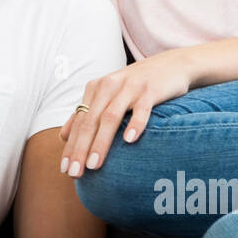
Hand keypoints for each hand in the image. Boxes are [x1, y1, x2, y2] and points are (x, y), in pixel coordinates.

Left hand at [58, 49, 195, 177]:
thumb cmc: (138, 85)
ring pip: (111, 117)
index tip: (64, 170)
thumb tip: (63, 136)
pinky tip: (130, 141)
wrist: (174, 64)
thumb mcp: (109, 94)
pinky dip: (135, 124)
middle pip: (91, 121)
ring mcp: (130, 87)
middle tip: (75, 173)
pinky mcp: (151, 89)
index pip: (79, 121)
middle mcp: (109, 86)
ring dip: (101, 142)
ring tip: (94, 165)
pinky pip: (142, 108)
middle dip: (80, 148)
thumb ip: (86, 112)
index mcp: (96, 88)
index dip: (71, 146)